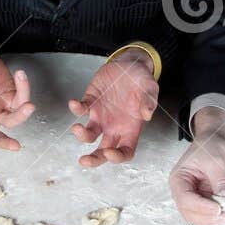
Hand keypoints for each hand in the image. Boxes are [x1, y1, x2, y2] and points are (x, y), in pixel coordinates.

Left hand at [69, 50, 158, 167]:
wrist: (130, 64)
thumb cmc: (142, 80)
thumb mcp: (150, 88)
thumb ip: (149, 101)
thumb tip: (147, 114)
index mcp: (131, 128)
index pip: (126, 151)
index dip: (118, 157)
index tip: (109, 153)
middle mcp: (115, 126)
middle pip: (103, 150)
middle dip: (94, 159)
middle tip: (83, 161)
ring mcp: (101, 116)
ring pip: (89, 134)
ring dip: (81, 135)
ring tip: (76, 128)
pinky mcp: (91, 102)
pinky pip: (81, 110)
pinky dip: (76, 108)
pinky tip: (74, 103)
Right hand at [169, 106, 224, 224]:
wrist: (216, 141)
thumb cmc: (211, 146)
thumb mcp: (216, 161)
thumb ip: (220, 181)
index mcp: (179, 179)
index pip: (185, 199)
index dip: (201, 207)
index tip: (219, 209)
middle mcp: (183, 191)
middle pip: (190, 212)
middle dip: (208, 217)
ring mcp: (193, 197)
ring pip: (198, 217)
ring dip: (213, 219)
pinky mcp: (204, 200)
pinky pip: (208, 214)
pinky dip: (217, 215)